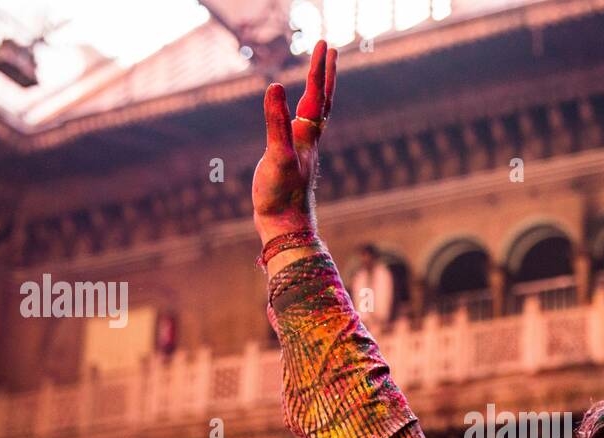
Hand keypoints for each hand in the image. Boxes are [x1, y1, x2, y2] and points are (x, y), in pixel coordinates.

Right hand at [252, 40, 337, 244]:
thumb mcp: (276, 155)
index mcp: (307, 136)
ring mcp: (302, 150)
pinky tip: (297, 114)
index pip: (316, 95)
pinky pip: (302, 129)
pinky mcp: (293, 161)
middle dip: (324, 74)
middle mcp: (309, 140)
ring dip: (317, 91)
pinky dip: (302, 113)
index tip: (324, 44)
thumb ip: (275, 121)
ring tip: (317, 74)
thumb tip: (274, 86)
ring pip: (315, 114)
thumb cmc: (281, 195)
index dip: (319, 69)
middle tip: (328, 48)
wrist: (285, 227)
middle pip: (322, 100)